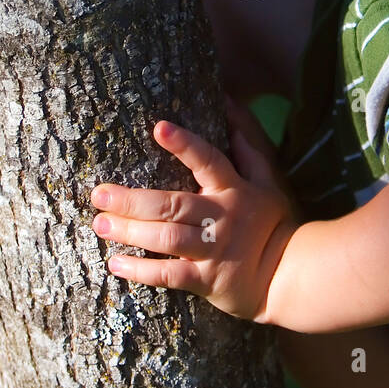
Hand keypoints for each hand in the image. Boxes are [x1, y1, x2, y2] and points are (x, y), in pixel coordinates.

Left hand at [90, 105, 297, 321]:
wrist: (290, 276)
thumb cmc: (273, 224)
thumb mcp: (268, 183)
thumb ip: (248, 148)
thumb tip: (231, 106)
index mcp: (234, 191)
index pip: (208, 161)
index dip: (185, 144)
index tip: (158, 128)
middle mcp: (220, 218)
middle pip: (171, 205)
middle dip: (132, 199)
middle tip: (99, 194)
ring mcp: (212, 251)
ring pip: (165, 238)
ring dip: (129, 231)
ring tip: (100, 224)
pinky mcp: (206, 281)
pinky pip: (168, 276)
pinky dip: (140, 270)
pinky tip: (115, 263)